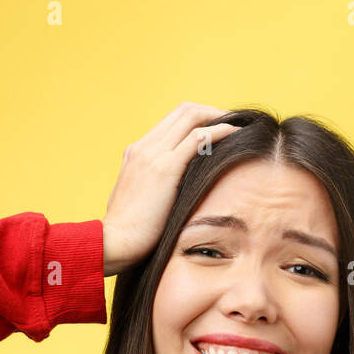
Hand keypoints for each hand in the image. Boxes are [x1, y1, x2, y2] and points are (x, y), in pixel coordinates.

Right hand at [102, 102, 239, 276]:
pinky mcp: (165, 168)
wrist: (114, 242)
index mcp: (136, 152)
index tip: (218, 130)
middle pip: (184, 111)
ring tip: (239, 127)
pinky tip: (236, 135)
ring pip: (191, 116)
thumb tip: (171, 197)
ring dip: (219, 117)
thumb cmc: (127, 232)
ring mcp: (153, 154)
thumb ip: (151, 189)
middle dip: (212, 112)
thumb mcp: (138, 200)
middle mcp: (144, 146)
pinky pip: (198, 138)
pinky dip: (220, 131)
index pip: (172, 121)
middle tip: (235, 124)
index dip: (198, 119)